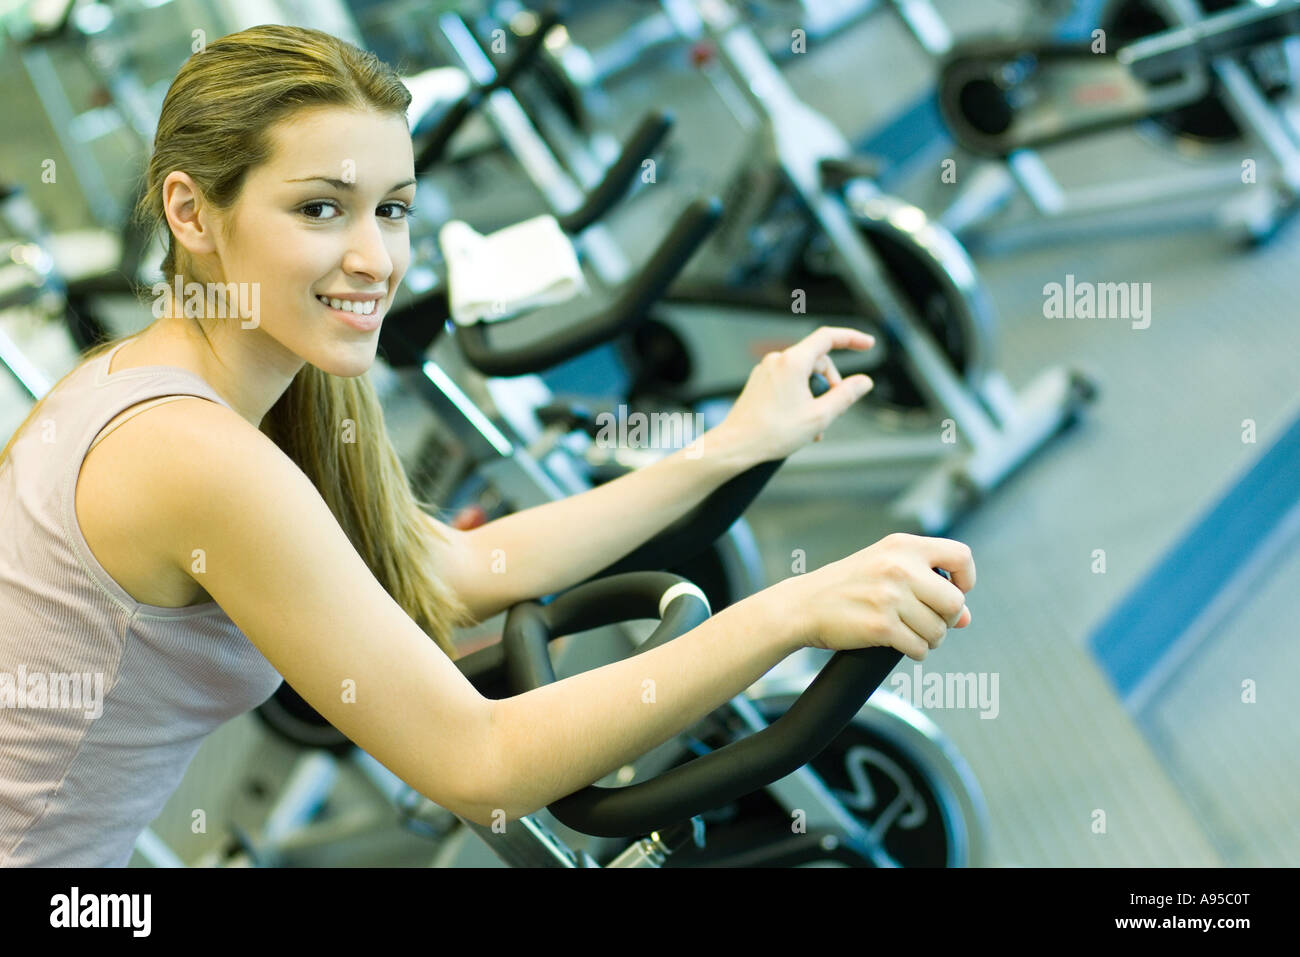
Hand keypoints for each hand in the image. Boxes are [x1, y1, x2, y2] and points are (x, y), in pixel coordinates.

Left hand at [716, 326, 874, 464]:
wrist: (735, 446)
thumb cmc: (773, 433)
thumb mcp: (820, 416)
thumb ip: (845, 396)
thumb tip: (864, 382)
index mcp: (792, 362)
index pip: (828, 337)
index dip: (852, 339)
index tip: (868, 345)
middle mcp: (777, 360)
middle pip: (817, 361)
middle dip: (831, 384)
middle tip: (833, 412)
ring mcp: (766, 371)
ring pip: (803, 375)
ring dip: (815, 396)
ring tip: (815, 426)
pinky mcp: (759, 383)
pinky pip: (788, 382)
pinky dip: (800, 397)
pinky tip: (800, 423)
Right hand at [779, 533, 974, 659]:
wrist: (803, 605)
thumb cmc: (846, 586)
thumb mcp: (886, 570)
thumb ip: (927, 585)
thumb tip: (967, 617)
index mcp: (903, 546)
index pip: (961, 556)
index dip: (966, 579)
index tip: (955, 591)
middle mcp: (900, 567)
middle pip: (955, 602)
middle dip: (947, 619)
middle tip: (928, 621)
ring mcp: (891, 597)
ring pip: (938, 630)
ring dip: (929, 639)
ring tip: (909, 634)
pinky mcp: (882, 627)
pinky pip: (919, 648)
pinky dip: (915, 652)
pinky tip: (899, 644)